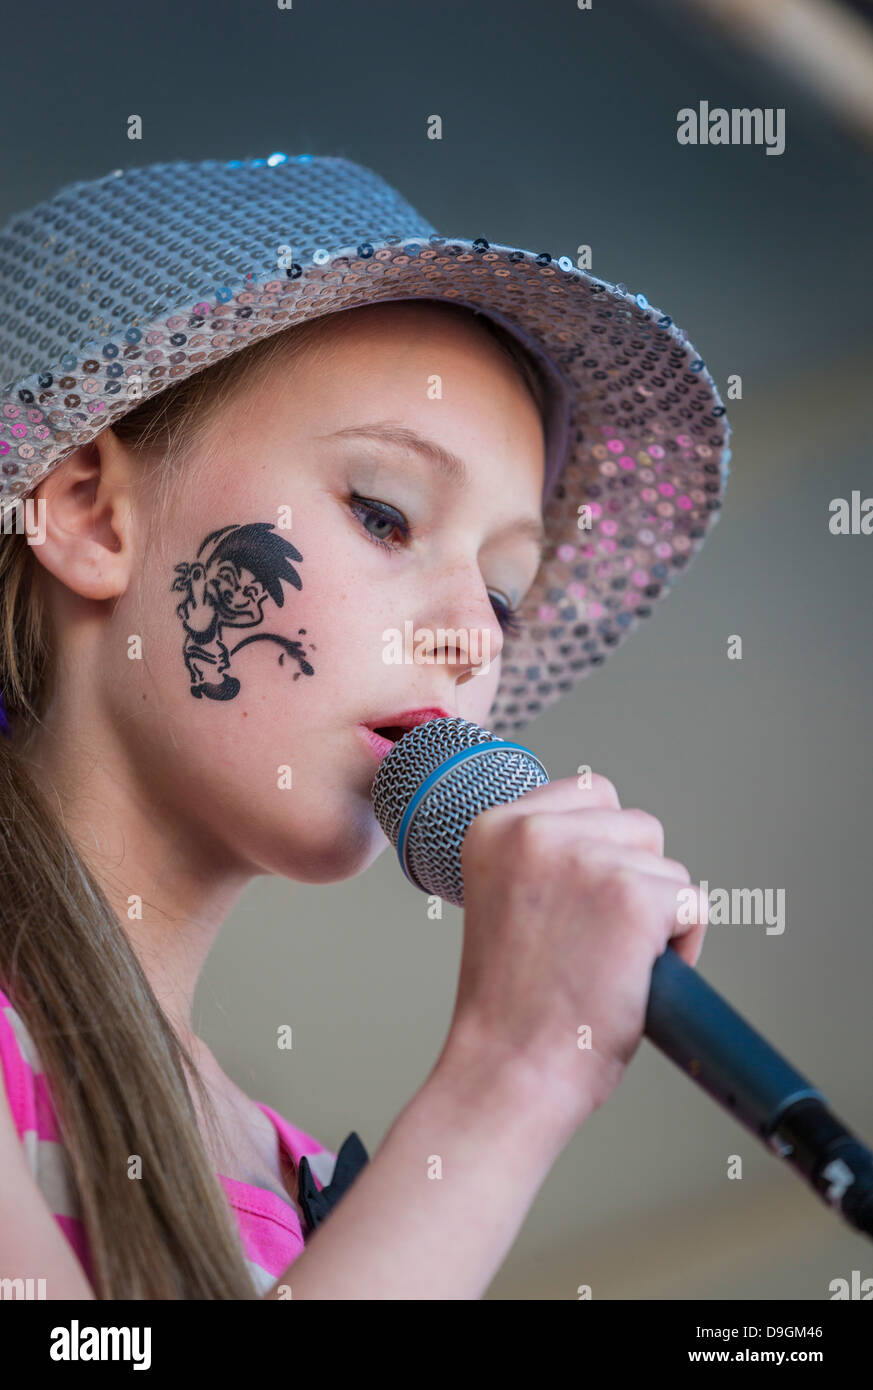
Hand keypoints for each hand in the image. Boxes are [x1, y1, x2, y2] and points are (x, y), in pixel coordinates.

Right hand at [446, 773, 706, 1133]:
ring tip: (615, 965)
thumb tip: (611, 839)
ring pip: (668, 867)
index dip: (603, 849)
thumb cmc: (510, 1006)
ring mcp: (588, 859)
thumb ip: (546, 858)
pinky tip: (639, 980)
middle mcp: (537, 831)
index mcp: (496, 827)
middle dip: (634, 879)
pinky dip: (683, 947)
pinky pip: (694, 904)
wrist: (509, 1071)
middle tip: (599, 941)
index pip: (590, 793)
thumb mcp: (505, 899)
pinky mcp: (635, 896)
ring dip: (659, 913)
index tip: (584, 903)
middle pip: (637, 825)